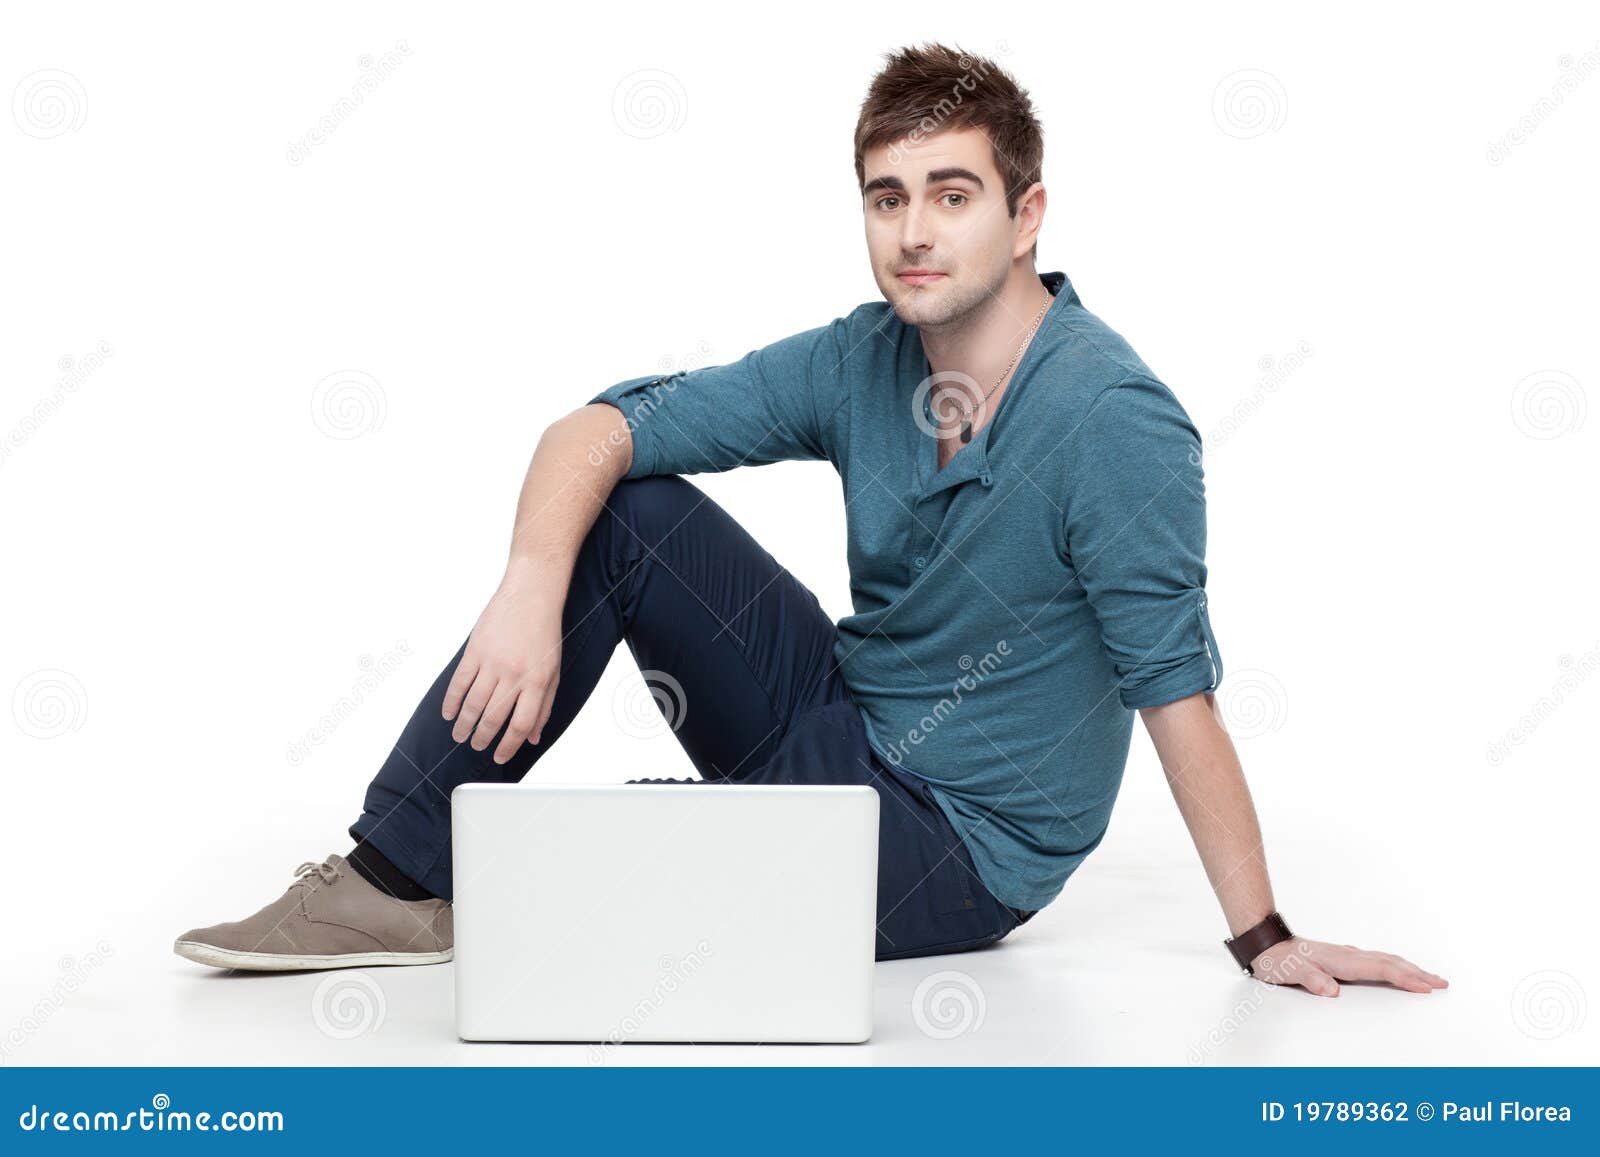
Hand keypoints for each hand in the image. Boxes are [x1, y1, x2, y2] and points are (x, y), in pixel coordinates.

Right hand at [442, 561, 564, 763]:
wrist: (532, 594)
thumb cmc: (544, 632)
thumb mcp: (554, 670)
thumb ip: (545, 706)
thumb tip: (534, 737)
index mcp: (537, 682)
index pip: (521, 725)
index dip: (509, 746)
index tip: (501, 756)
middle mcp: (514, 675)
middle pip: (493, 718)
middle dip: (483, 739)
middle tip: (477, 747)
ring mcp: (492, 662)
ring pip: (473, 704)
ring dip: (465, 725)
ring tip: (460, 735)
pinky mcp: (475, 650)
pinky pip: (459, 682)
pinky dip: (451, 701)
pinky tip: (449, 713)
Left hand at [1249, 936, 1449, 997]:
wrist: (1263, 944)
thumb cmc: (1277, 960)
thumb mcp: (1290, 972)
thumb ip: (1311, 980)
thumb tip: (1331, 990)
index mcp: (1340, 960)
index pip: (1380, 969)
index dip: (1405, 978)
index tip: (1427, 987)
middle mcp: (1347, 955)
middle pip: (1390, 962)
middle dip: (1417, 973)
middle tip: (1442, 983)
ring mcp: (1345, 955)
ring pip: (1385, 960)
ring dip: (1408, 968)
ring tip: (1428, 977)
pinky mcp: (1341, 958)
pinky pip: (1375, 961)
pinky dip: (1393, 966)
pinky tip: (1395, 970)